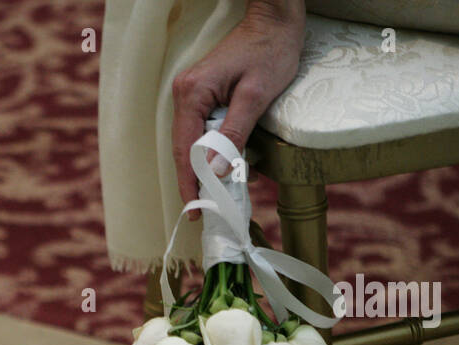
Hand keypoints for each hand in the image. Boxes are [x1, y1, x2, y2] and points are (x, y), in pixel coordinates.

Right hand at [171, 0, 305, 218]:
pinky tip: (231, 165)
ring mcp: (191, 94)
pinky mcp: (202, 95)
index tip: (196, 210)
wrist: (275, 19)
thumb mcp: (256, 96)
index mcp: (192, 94)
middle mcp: (184, 94)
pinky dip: (215, 150)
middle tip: (210, 209)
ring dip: (208, 167)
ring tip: (223, 192)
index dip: (189, 183)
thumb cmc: (270, 50)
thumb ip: (234, 134)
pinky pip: (203, 130)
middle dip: (198, 180)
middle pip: (186, 148)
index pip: (185, 149)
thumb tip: (215, 171)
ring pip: (194, 142)